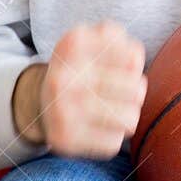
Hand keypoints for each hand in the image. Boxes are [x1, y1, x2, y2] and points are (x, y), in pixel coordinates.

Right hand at [18, 20, 146, 159]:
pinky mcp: (63, 139)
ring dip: (127, 116)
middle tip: (118, 91)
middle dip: (135, 92)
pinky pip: (113, 142)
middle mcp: (63, 76)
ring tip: (110, 109)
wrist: (43, 102)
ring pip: (129, 119)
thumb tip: (134, 60)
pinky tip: (95, 126)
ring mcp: (60, 110)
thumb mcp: (96, 39)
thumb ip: (118, 37)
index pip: (134, 57)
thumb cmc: (83, 68)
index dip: (135, 64)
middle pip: (136, 90)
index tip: (118, 65)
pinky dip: (110, 136)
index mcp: (73, 43)